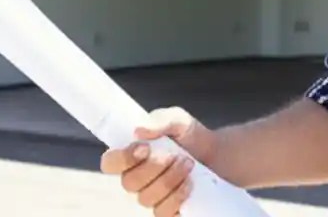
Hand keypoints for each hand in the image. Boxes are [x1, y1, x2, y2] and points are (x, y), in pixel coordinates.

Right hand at [100, 107, 218, 215]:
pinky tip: (190, 183)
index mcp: (131, 157)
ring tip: (188, 164)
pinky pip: (163, 212)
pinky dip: (178, 196)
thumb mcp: (179, 120)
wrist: (218, 155)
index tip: (144, 147)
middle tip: (175, 155)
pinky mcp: (167, 211)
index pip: (109, 163)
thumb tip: (138, 130)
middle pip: (129, 183)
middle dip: (154, 167)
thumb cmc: (190, 137)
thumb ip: (160, 120)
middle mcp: (136, 180)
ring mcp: (151, 198)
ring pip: (146, 198)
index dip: (122, 158)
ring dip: (169, 179)